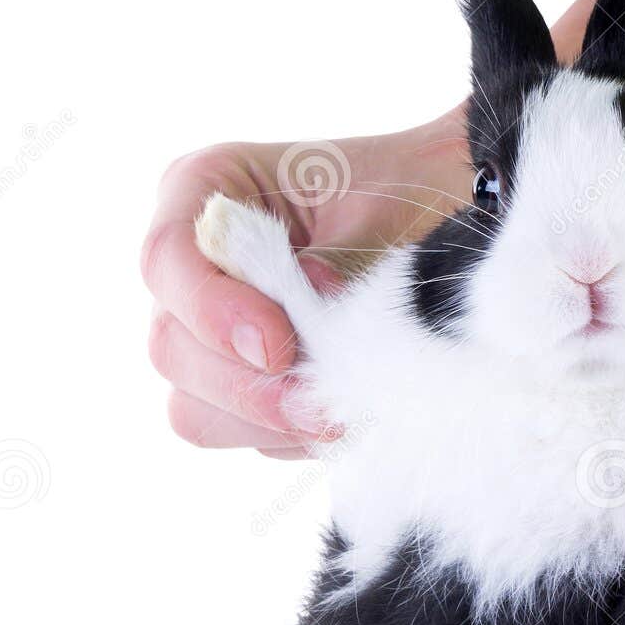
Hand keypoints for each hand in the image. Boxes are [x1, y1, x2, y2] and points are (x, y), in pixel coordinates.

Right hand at [141, 117, 468, 456]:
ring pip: (194, 408)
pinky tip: (342, 408)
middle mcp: (194, 265)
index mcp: (209, 189)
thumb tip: (284, 336)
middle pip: (171, 348)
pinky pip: (243, 435)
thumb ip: (322, 271)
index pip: (166, 259)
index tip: (275, 348)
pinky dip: (294, 433)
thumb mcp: (375, 214)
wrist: (458, 227)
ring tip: (343, 406)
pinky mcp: (242, 387)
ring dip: (271, 419)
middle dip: (249, 387)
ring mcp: (209, 335)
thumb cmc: (416, 196)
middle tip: (325, 402)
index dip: (211, 313)